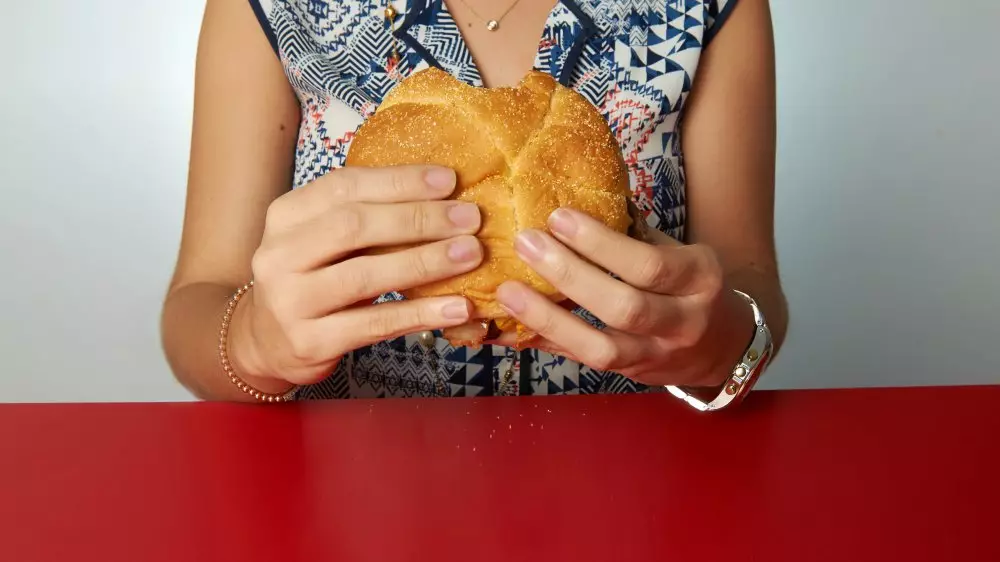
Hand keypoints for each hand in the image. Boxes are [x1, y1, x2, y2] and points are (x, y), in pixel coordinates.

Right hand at [230, 165, 483, 386]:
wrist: (266, 342)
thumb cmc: (312, 279)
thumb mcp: (323, 239)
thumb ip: (366, 216)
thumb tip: (444, 193)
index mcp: (286, 215)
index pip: (345, 186)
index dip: (399, 181)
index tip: (449, 180)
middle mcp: (280, 254)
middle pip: (355, 226)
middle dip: (419, 219)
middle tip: (469, 218)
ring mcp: (291, 301)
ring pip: (365, 275)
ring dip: (425, 262)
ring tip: (470, 255)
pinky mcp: (309, 342)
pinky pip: (374, 324)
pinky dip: (420, 313)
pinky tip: (456, 307)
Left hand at [495, 207, 752, 386]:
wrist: (723, 347)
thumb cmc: (690, 286)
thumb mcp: (681, 251)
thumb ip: (635, 231)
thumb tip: (578, 188)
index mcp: (698, 279)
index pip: (649, 264)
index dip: (601, 243)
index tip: (558, 217)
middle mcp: (683, 322)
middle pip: (624, 307)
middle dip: (570, 275)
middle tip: (527, 244)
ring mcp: (656, 356)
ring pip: (601, 348)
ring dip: (550, 319)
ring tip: (509, 291)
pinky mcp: (630, 375)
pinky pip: (581, 362)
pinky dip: (546, 343)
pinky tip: (510, 326)